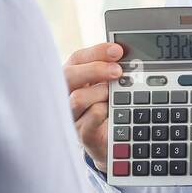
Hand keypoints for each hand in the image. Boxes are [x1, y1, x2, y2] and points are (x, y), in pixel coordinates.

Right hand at [63, 42, 123, 172]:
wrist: (110, 141)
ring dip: (100, 94)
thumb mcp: (109, 85)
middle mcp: (67, 94)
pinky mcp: (82, 133)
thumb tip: (124, 55)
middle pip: (69, 75)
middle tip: (118, 71)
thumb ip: (112, 69)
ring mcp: (72, 115)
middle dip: (95, 69)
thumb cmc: (107, 106)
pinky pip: (88, 120)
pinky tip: (110, 112)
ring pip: (77, 98)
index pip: (78, 58)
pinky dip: (102, 114)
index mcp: (74, 77)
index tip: (117, 51)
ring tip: (113, 97)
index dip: (97, 52)